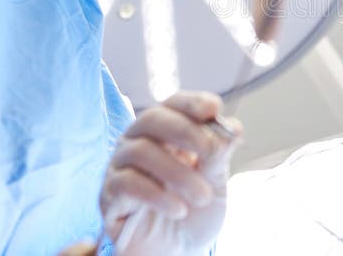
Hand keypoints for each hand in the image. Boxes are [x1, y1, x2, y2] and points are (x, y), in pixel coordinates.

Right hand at [100, 92, 239, 254]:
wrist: (178, 251)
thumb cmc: (194, 210)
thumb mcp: (215, 181)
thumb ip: (219, 154)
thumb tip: (232, 128)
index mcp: (167, 133)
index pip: (174, 104)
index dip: (192, 102)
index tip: (214, 109)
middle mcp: (139, 142)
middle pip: (152, 119)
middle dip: (185, 131)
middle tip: (211, 153)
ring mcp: (120, 166)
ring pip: (141, 151)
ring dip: (178, 173)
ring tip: (202, 196)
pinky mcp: (109, 195)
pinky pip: (126, 183)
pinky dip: (157, 195)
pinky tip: (178, 210)